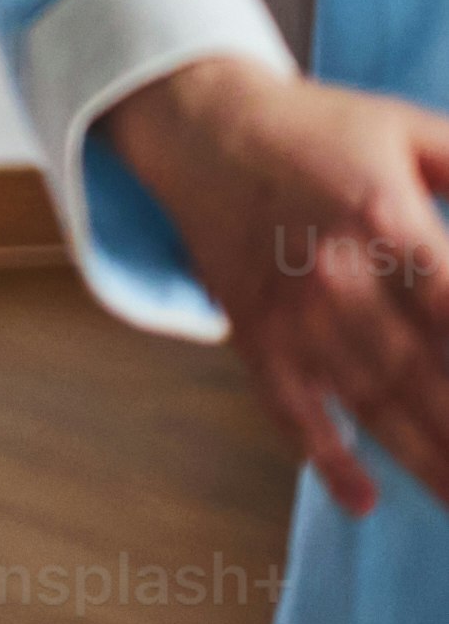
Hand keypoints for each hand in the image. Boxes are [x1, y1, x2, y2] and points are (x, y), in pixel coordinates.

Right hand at [112, 53, 448, 507]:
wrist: (197, 123)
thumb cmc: (322, 128)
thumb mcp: (413, 131)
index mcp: (385, 218)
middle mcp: (337, 275)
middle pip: (429, 376)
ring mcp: (291, 313)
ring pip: (374, 405)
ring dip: (429, 463)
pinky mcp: (253, 333)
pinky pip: (290, 408)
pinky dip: (325, 459)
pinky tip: (364, 500)